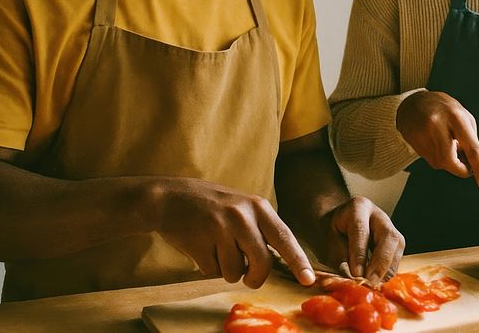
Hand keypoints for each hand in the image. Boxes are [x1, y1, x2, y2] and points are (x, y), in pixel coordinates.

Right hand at [154, 178, 314, 288]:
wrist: (169, 198)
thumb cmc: (211, 207)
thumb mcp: (242, 207)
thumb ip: (260, 230)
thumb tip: (279, 263)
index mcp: (258, 207)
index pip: (285, 237)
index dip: (299, 260)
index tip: (309, 279)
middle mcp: (242, 215)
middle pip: (262, 263)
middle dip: (255, 277)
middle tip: (248, 278)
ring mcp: (220, 227)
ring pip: (235, 272)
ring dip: (225, 269)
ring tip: (215, 247)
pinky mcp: (200, 241)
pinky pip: (212, 271)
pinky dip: (207, 266)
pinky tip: (200, 246)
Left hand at [321, 196, 404, 285]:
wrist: (338, 223)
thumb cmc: (331, 232)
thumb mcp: (328, 241)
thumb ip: (340, 257)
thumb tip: (352, 277)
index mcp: (358, 208)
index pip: (361, 230)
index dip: (360, 254)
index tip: (356, 275)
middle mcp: (378, 215)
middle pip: (388, 237)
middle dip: (381, 262)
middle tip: (371, 282)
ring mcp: (390, 226)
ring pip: (397, 246)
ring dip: (387, 269)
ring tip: (374, 285)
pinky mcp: (395, 240)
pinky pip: (397, 256)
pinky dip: (389, 271)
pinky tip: (378, 281)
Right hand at [396, 90, 478, 190]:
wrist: (413, 103)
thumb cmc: (445, 109)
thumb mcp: (463, 117)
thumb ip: (470, 140)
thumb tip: (471, 166)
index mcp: (456, 117)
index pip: (472, 148)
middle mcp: (437, 125)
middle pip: (451, 162)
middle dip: (461, 169)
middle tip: (466, 164)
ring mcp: (423, 134)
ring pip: (440, 164)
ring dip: (448, 160)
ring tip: (446, 142)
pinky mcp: (413, 142)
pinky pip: (430, 161)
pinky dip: (438, 157)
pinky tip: (434, 142)